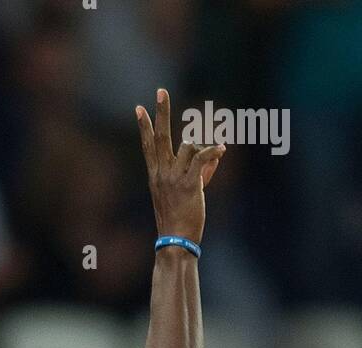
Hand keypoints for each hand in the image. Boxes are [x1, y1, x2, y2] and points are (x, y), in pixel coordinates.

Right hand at [136, 89, 225, 244]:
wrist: (176, 241)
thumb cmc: (179, 221)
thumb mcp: (183, 195)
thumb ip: (198, 172)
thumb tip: (215, 157)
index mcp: (155, 176)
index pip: (147, 146)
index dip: (144, 126)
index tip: (140, 108)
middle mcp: (161, 174)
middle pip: (160, 137)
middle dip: (161, 112)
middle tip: (160, 91)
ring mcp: (173, 178)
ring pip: (188, 145)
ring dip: (203, 145)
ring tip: (215, 152)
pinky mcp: (189, 184)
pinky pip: (202, 158)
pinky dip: (213, 151)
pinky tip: (222, 148)